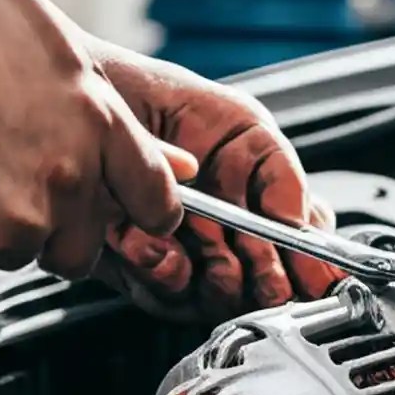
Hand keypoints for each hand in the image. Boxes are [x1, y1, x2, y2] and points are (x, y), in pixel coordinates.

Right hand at [0, 0, 192, 277]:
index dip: (146, 212)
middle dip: (68, 222)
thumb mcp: (54, 47)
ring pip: (41, 253)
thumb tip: (175, 162)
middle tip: (27, 178)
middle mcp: (70, 172)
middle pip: (94, 242)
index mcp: (100, 118)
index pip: (159, 203)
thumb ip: (113, 117)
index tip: (135, 212)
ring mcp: (21, 210)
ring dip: (18, 227)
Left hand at [87, 41, 345, 321]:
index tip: (318, 276)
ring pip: (220, 296)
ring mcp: (186, 255)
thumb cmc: (153, 98)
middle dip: (267, 279)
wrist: (75, 98)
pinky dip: (164, 273)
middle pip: (267, 282)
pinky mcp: (140, 271)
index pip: (302, 241)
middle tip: (267, 275)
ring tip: (208, 249)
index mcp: (258, 197)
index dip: (313, 265)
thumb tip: (301, 223)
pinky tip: (156, 246)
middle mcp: (226, 232)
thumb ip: (281, 173)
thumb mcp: (242, 122)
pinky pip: (166, 294)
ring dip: (217, 277)